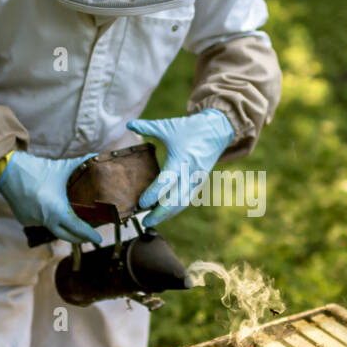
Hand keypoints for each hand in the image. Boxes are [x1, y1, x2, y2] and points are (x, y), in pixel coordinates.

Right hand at [0, 152, 101, 243]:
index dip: (89, 234)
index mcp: (57, 210)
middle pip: (67, 236)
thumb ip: (80, 163)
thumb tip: (96, 156)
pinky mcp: (24, 220)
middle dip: (79, 238)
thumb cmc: (37, 169)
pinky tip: (49, 210)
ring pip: (52, 227)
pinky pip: (40, 222)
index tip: (99, 239)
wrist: (8, 171)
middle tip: (89, 237)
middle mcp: (45, 220)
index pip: (78, 228)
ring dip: (62, 225)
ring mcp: (33, 222)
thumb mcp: (61, 167)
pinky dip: (47, 218)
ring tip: (72, 222)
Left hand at [127, 109, 234, 224]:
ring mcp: (196, 180)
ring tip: (151, 221)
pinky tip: (164, 213)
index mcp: (181, 160)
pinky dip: (175, 209)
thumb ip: (147, 127)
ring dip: (167, 214)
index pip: (166, 182)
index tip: (141, 203)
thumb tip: (129, 124)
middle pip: (175, 200)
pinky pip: (187, 200)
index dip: (153, 194)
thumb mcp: (168, 126)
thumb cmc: (191, 128)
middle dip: (159, 213)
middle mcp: (190, 173)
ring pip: (182, 203)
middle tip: (144, 222)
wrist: (217, 130)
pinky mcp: (199, 182)